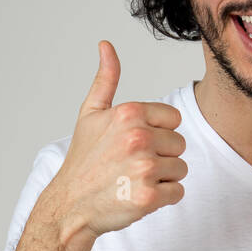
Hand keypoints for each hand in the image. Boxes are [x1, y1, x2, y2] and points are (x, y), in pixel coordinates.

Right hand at [45, 41, 187, 239]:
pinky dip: (163, 198)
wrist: (70, 205)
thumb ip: (105, 80)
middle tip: (132, 166)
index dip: (158, 133)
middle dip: (162, 157)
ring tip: (134, 180)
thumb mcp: (90, 114)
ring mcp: (144, 168)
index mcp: (129, 113)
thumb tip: (106, 45)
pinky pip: (177, 192)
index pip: (174, 120)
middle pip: (179, 145)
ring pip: (181, 169)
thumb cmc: (83, 160)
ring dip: (163, 178)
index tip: (134, 145)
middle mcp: (138, 137)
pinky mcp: (149, 196)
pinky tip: (138, 195)